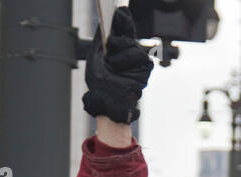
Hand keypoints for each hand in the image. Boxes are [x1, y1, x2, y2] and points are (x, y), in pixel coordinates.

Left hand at [82, 7, 152, 124]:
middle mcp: (130, 52)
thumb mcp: (95, 58)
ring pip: (133, 47)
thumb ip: (100, 41)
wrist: (106, 104)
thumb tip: (103, 23)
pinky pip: (139, 58)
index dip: (122, 18)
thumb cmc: (99, 84)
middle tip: (110, 44)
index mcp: (119, 48)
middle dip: (118, 39)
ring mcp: (139, 61)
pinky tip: (118, 68)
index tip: (119, 9)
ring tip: (112, 64)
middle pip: (128, 35)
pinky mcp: (145, 70)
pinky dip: (126, 62)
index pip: (124, 27)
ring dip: (119, 55)